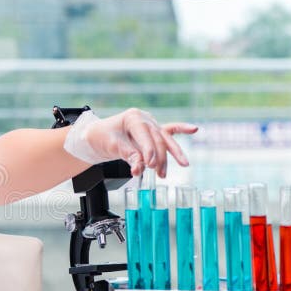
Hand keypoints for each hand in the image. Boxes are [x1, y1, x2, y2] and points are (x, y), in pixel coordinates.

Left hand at [64, 108, 197, 177]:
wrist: (96, 136)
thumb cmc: (101, 137)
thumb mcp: (112, 146)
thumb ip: (128, 155)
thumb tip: (139, 168)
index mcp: (133, 117)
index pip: (145, 135)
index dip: (148, 150)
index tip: (149, 164)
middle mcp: (144, 119)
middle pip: (158, 139)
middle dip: (159, 157)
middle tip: (157, 172)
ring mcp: (151, 124)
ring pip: (164, 140)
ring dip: (168, 157)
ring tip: (165, 172)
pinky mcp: (153, 132)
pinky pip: (170, 131)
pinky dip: (182, 130)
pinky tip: (194, 129)